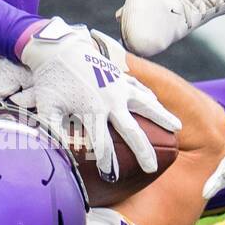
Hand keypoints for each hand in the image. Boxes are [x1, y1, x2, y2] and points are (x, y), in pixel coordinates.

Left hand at [0, 18, 179, 179]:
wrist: (58, 48)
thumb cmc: (50, 80)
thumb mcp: (47, 107)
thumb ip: (52, 131)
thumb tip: (56, 153)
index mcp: (92, 110)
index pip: (102, 144)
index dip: (106, 163)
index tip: (110, 177)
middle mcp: (111, 100)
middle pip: (132, 131)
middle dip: (143, 152)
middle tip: (151, 168)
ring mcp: (118, 86)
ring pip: (147, 105)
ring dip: (162, 117)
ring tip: (177, 128)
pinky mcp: (120, 75)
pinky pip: (140, 88)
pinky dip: (150, 96)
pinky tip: (158, 103)